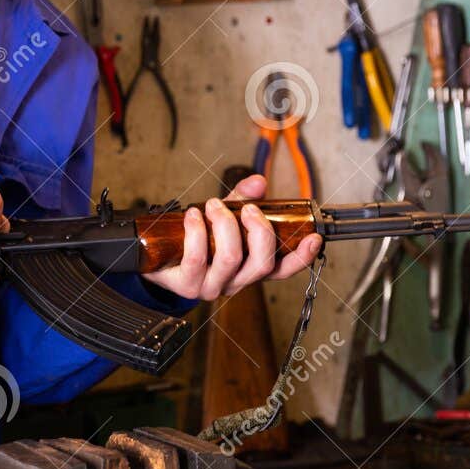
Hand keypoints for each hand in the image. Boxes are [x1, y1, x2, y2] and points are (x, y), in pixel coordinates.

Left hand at [141, 173, 321, 300]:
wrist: (156, 257)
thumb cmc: (195, 238)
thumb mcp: (223, 216)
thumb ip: (242, 199)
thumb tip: (258, 182)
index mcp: (250, 267)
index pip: (284, 269)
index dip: (301, 257)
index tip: (313, 237)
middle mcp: (236, 281)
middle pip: (262, 264)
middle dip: (258, 229)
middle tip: (246, 208)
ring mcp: (212, 286)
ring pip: (231, 258)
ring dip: (225, 224)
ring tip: (214, 205)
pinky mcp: (187, 285)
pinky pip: (197, 258)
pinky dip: (197, 231)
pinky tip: (193, 215)